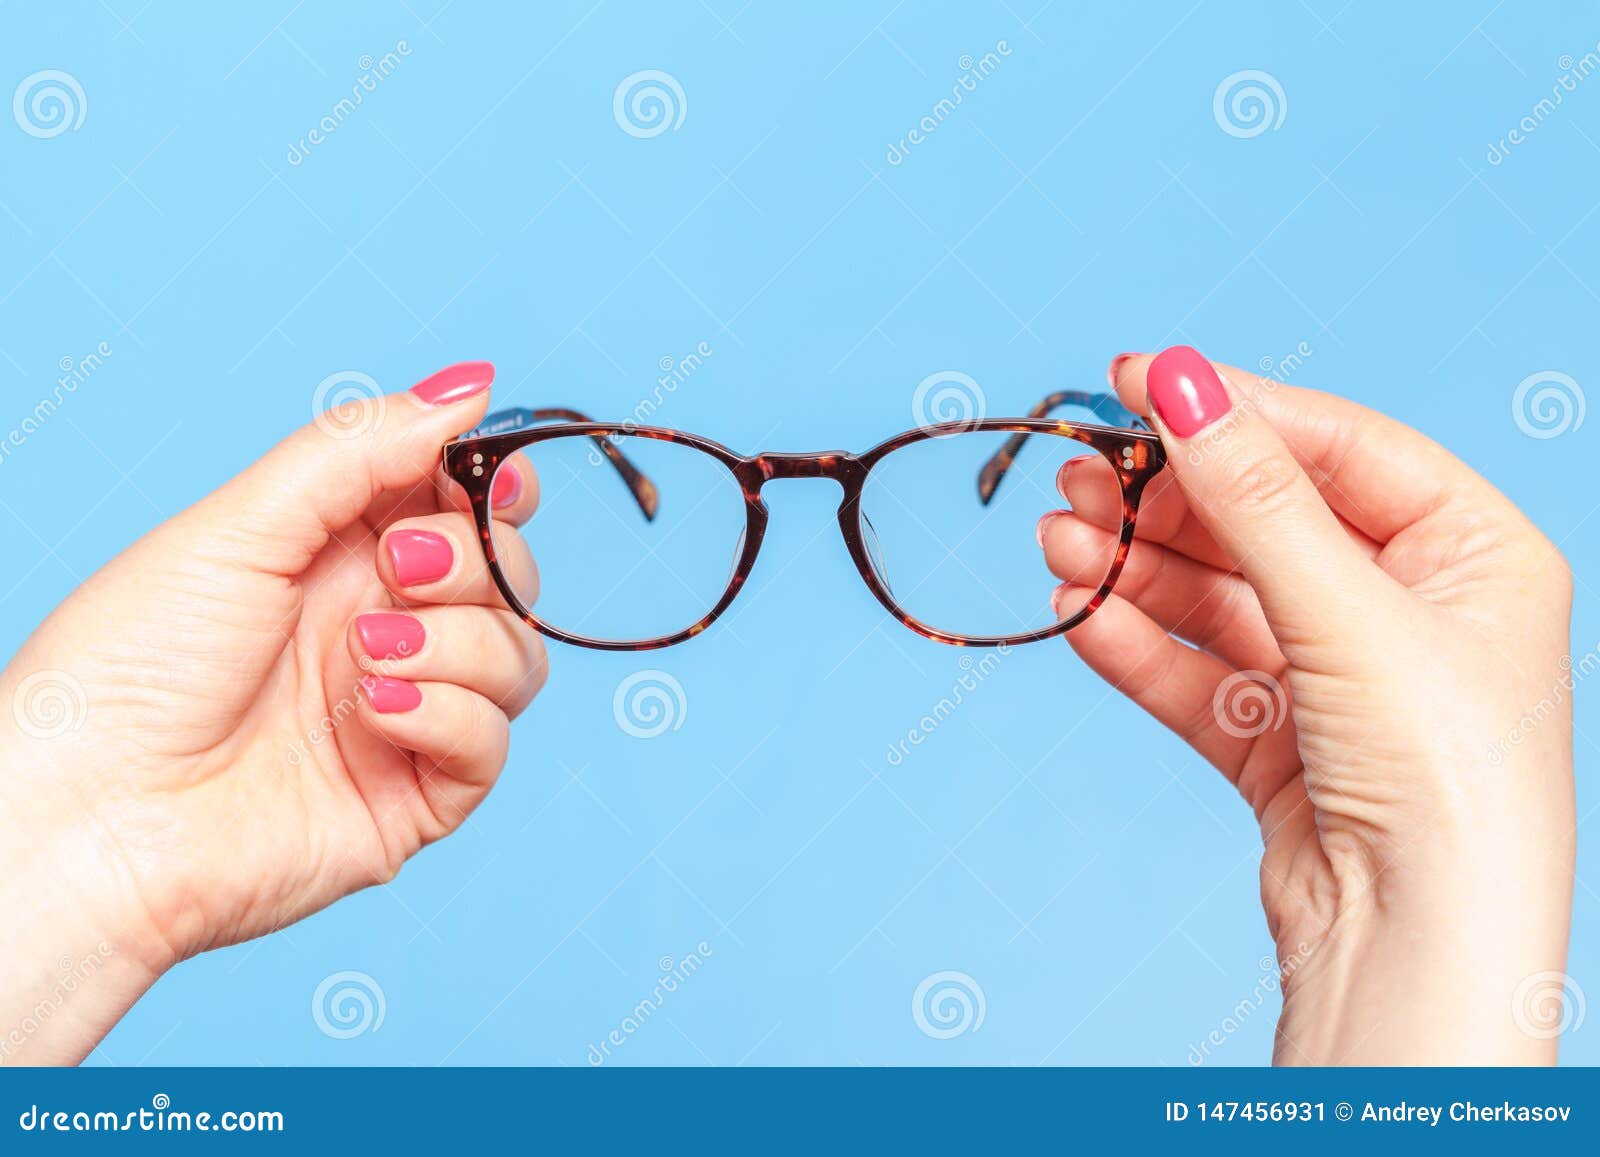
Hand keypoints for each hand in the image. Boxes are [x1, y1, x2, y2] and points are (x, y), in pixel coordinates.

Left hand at [0, 362, 544, 1063]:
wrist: (87, 818)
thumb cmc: (128, 667)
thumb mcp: (243, 526)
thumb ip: (362, 450)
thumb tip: (470, 382)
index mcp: (340, 555)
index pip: (462, 504)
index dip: (494, 484)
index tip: (494, 478)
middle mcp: (383, 627)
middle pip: (505, 573)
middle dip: (470, 559)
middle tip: (398, 569)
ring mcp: (405, 713)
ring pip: (515, 655)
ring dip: (458, 640)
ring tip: (367, 652)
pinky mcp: (416, 796)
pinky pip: (491, 742)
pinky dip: (449, 714)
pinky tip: (375, 710)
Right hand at [1039, 345, 1574, 1064]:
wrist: (1419, 960)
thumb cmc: (1442, 780)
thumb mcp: (1348, 611)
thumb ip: (1254, 495)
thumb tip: (1183, 381)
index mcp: (1473, 554)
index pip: (1339, 448)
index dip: (1234, 410)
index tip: (1138, 379)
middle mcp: (1412, 611)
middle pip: (1265, 521)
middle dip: (1166, 500)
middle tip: (1079, 472)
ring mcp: (1341, 680)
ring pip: (1217, 599)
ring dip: (1134, 569)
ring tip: (1059, 542)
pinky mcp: (1281, 744)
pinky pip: (1197, 673)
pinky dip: (1138, 643)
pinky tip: (1080, 612)